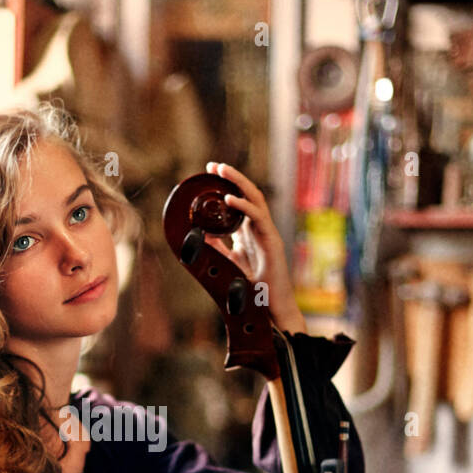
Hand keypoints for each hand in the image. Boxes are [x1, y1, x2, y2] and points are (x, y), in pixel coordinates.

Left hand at [202, 161, 305, 334]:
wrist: (271, 307)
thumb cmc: (254, 287)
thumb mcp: (230, 262)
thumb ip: (218, 247)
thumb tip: (200, 234)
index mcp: (250, 231)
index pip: (240, 201)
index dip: (227, 186)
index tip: (209, 174)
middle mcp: (259, 228)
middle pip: (248, 194)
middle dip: (232, 177)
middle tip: (213, 166)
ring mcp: (267, 233)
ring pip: (255, 199)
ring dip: (238, 183)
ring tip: (222, 171)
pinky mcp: (272, 242)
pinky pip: (258, 218)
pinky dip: (244, 206)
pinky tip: (229, 200)